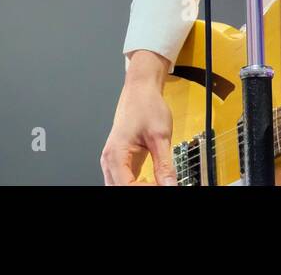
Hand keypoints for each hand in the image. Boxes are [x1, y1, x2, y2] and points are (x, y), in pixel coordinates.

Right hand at [101, 54, 177, 184]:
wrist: (141, 90)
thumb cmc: (146, 106)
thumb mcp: (160, 136)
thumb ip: (164, 164)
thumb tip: (170, 184)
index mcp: (116, 154)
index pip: (126, 186)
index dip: (146, 189)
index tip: (163, 186)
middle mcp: (110, 160)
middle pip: (120, 189)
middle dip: (141, 190)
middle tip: (163, 185)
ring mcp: (113, 161)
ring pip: (120, 186)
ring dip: (138, 188)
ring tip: (159, 184)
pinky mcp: (121, 160)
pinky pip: (125, 180)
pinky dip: (137, 185)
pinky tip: (152, 183)